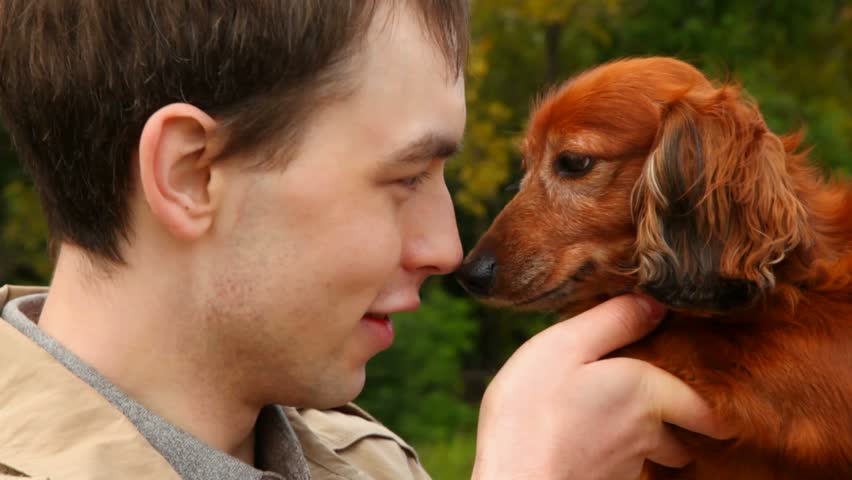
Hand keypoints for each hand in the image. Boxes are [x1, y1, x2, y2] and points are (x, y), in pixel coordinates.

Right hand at [471, 295, 732, 479]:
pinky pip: (618, 463)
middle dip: (675, 423)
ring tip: (617, 418)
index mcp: (648, 392)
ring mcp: (625, 465)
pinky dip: (610, 451)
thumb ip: (613, 320)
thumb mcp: (566, 345)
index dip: (713, 406)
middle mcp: (648, 433)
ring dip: (643, 439)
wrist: (515, 477)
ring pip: (650, 452)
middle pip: (680, 435)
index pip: (707, 411)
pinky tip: (586, 437)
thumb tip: (656, 301)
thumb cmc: (534, 410)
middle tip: (658, 401)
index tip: (712, 394)